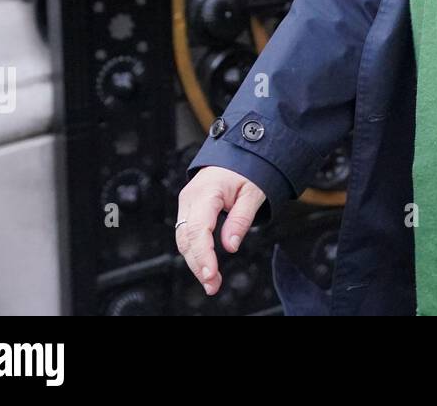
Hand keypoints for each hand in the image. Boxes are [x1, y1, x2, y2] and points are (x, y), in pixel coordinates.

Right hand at [175, 166, 266, 295]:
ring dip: (195, 262)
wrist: (237, 152)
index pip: (199, 229)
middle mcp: (190, 198)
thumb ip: (241, 219)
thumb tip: (230, 246)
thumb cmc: (247, 169)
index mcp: (206, 192)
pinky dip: (195, 252)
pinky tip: (205, 266)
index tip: (211, 275)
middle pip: (187, 238)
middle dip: (198, 264)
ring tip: (211, 282)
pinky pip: (187, 234)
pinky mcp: (188, 209)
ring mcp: (186, 203)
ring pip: (184, 240)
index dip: (203, 255)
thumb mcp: (253, 192)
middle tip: (213, 285)